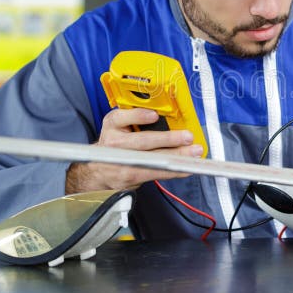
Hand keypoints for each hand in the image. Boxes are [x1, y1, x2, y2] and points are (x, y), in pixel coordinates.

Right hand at [66, 108, 199, 193]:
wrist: (99, 170)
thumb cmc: (116, 144)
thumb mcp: (119, 126)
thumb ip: (137, 119)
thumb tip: (170, 116)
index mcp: (112, 125)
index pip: (120, 118)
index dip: (138, 116)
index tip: (154, 115)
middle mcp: (114, 144)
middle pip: (142, 141)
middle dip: (167, 139)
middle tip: (187, 136)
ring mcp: (122, 163)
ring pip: (152, 159)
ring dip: (176, 156)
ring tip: (193, 153)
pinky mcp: (130, 177)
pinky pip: (156, 174)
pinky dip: (174, 171)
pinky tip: (186, 167)